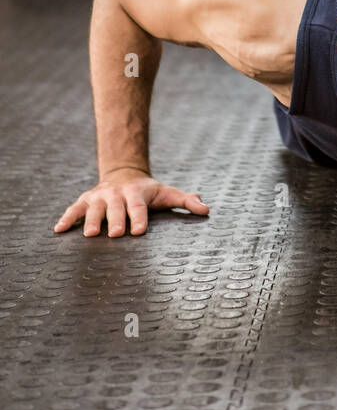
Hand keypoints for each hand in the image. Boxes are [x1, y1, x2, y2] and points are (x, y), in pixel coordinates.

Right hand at [54, 169, 209, 237]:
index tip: (139, 230)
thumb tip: (206, 209)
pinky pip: (74, 209)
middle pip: (116, 208)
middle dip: (114, 220)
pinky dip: (66, 218)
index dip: (139, 218)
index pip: (138, 206)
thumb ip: (186, 201)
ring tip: (89, 234)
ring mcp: (99, 196)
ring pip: (94, 208)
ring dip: (91, 220)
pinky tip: (58, 231)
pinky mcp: (85, 200)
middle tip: (114, 235)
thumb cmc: (148, 192)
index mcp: (137, 193)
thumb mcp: (167, 193)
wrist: (124, 174)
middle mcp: (116, 193)